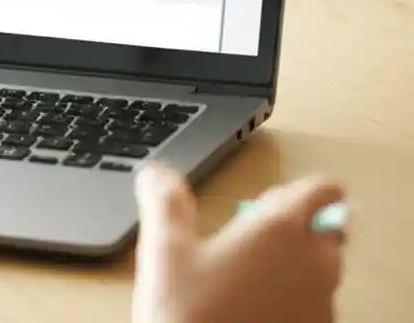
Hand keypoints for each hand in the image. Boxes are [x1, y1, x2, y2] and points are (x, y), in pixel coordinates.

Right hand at [132, 164, 345, 322]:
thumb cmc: (188, 316)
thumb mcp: (164, 251)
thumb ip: (164, 201)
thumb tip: (156, 174)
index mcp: (281, 229)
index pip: (323, 190)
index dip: (293, 191)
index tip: (262, 203)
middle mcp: (313, 263)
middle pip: (326, 229)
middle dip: (295, 228)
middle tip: (248, 239)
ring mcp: (321, 303)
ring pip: (321, 270)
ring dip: (294, 265)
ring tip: (244, 278)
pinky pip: (314, 304)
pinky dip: (292, 299)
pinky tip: (251, 309)